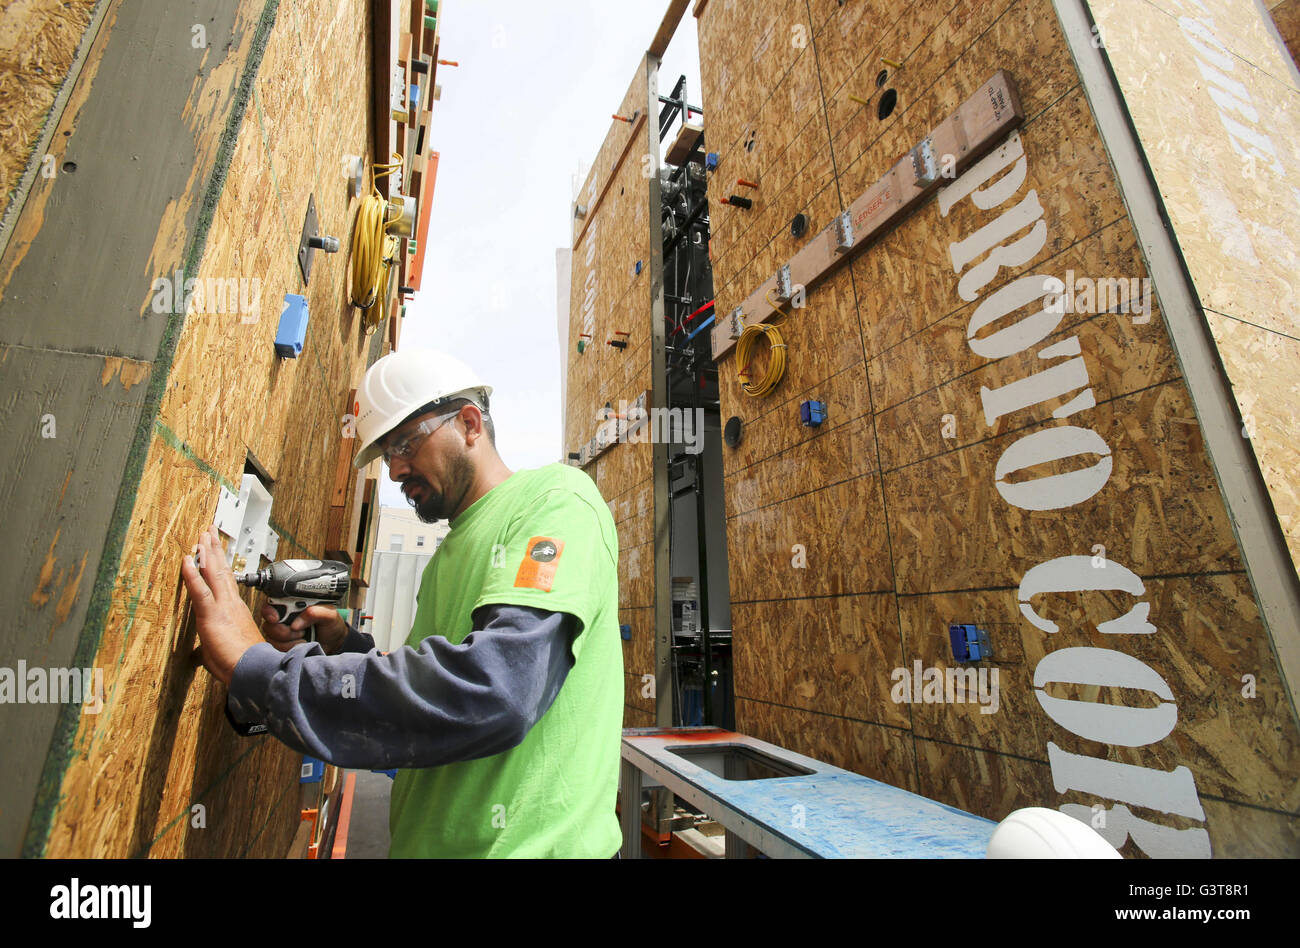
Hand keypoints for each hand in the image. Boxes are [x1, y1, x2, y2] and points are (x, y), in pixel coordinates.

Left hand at [180, 525, 265, 685]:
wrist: (253, 670)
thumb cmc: (243, 664)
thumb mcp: (225, 652)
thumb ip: (213, 647)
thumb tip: (204, 653)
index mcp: (236, 610)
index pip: (226, 581)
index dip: (220, 563)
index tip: (216, 549)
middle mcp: (231, 604)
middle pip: (221, 570)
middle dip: (214, 549)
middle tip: (209, 532)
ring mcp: (223, 607)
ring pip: (213, 573)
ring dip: (206, 552)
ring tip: (201, 535)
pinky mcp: (212, 615)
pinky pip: (200, 590)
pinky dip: (192, 574)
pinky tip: (187, 559)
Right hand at [261, 604, 348, 654]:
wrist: (334, 642)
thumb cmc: (330, 624)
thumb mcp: (329, 614)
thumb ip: (315, 612)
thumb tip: (296, 623)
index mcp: (290, 607)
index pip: (270, 606)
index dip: (268, 612)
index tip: (275, 618)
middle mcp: (282, 620)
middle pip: (268, 626)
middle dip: (284, 631)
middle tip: (301, 631)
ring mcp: (280, 635)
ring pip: (272, 640)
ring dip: (290, 642)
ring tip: (304, 637)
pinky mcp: (282, 647)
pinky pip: (278, 650)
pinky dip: (291, 649)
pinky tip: (302, 645)